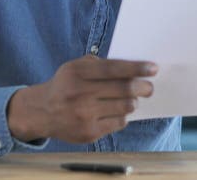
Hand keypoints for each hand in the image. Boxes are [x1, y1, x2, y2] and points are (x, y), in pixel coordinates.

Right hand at [7, 55, 156, 143]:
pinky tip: (116, 112)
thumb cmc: (66, 85)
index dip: (136, 68)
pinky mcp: (88, 132)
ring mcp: (84, 115)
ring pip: (125, 107)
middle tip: (149, 88)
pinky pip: (119, 123)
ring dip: (132, 102)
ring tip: (130, 99)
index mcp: (77, 72)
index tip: (153, 69)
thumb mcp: (75, 67)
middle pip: (124, 89)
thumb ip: (100, 65)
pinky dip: (122, 116)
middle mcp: (80, 93)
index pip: (114, 69)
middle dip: (143, 88)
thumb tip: (133, 68)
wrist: (43, 112)